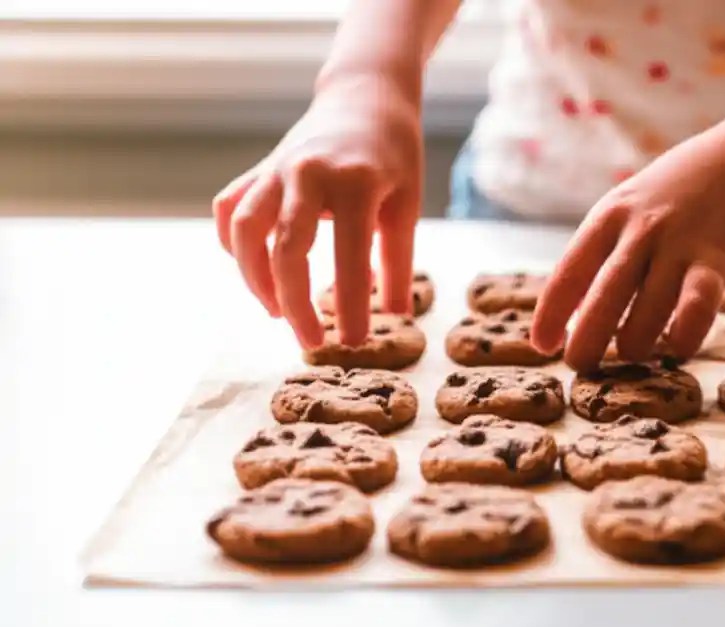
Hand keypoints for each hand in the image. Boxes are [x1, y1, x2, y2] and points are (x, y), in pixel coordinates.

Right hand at [213, 75, 422, 347]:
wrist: (364, 98)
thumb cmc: (394, 156)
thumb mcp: (407, 204)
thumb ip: (398, 261)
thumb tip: (396, 317)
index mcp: (355, 184)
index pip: (348, 257)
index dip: (350, 306)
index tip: (352, 342)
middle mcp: (307, 175)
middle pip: (285, 250)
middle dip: (295, 304)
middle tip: (311, 341)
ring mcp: (276, 170)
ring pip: (245, 231)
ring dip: (256, 279)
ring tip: (278, 311)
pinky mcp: (258, 170)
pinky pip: (229, 210)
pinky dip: (233, 244)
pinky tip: (254, 270)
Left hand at [531, 135, 724, 369]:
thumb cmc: (689, 186)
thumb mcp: (636, 201)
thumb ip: (610, 245)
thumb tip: (580, 303)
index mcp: (610, 215)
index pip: (568, 272)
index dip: (550, 315)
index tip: (542, 345)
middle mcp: (640, 230)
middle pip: (602, 300)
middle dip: (586, 342)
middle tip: (581, 367)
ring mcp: (679, 245)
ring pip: (645, 316)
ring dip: (635, 346)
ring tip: (634, 356)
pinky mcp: (718, 260)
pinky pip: (694, 309)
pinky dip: (683, 336)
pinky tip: (678, 347)